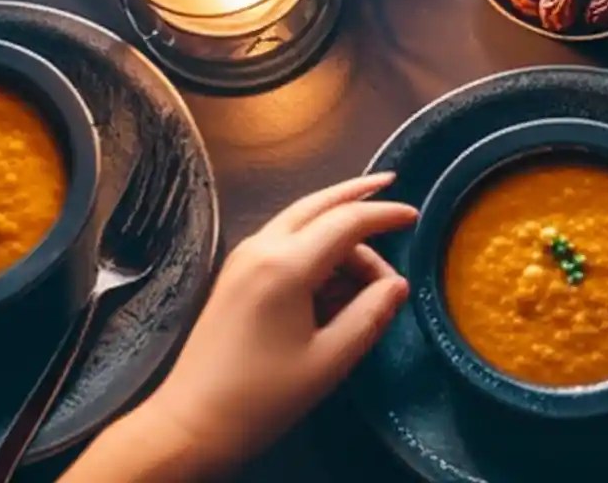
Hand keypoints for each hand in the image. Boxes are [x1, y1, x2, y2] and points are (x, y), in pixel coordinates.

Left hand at [139, 173, 416, 467]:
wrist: (192, 422)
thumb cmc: (263, 396)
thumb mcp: (330, 359)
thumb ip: (371, 314)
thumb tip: (397, 284)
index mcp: (285, 265)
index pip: (346, 222)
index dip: (384, 214)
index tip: (415, 215)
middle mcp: (261, 248)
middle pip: (318, 204)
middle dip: (357, 193)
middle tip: (392, 185)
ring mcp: (243, 258)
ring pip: (300, 220)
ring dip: (338, 230)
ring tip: (371, 272)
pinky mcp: (236, 274)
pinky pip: (285, 240)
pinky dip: (317, 245)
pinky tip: (337, 275)